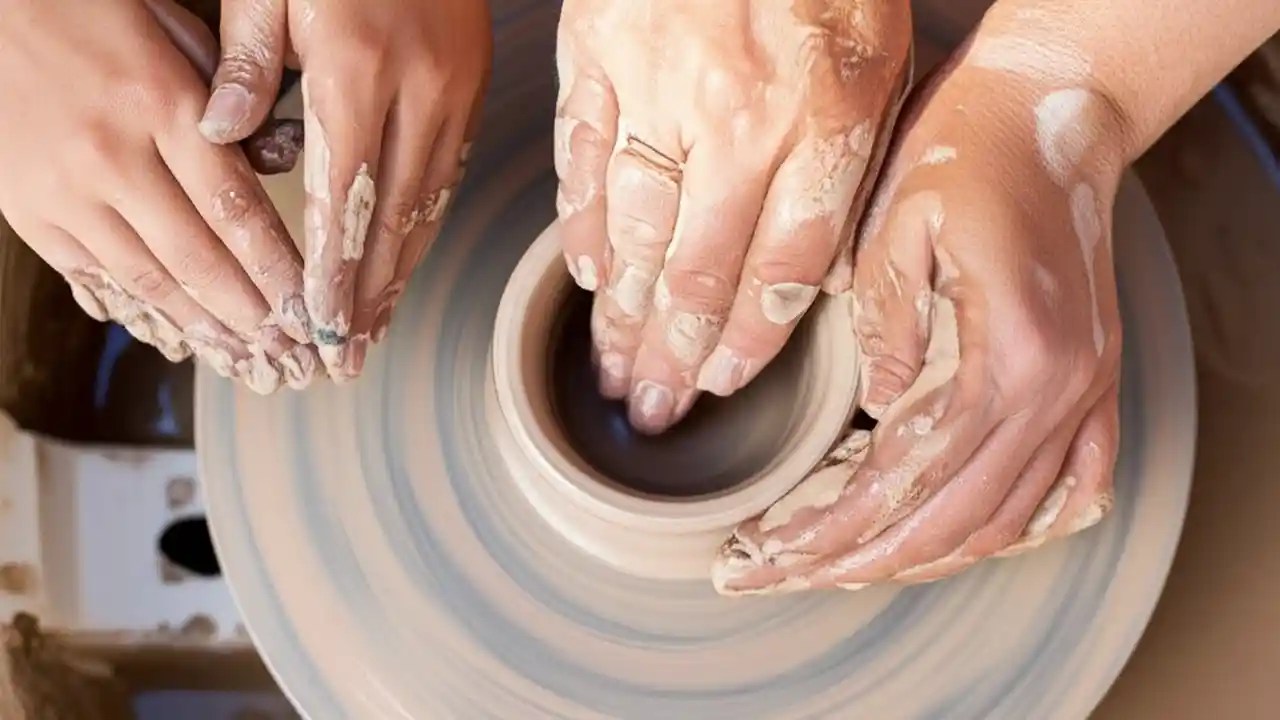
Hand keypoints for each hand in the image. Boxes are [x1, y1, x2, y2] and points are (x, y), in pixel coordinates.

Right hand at [0, 0, 316, 392]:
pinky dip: (139, 313)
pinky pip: (91, 276)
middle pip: (199, 259)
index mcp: (163, 105)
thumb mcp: (175, 31)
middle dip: (253, 317)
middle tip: (293, 358)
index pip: (237, 210)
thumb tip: (280, 160)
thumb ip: (229, 99)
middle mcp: (113, 156)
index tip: (313, 312)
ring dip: (204, 329)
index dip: (279, 272)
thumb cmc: (91, 9)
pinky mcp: (25, 210)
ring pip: (147, 280)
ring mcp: (63, 190)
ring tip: (247, 362)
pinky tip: (177, 339)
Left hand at [198, 0, 492, 378]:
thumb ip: (249, 58)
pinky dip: (423, 224)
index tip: (321, 322)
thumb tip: (227, 134)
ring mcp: (454, 90)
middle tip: (347, 353)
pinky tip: (404, 258)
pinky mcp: (472, 84)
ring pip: (427, 202)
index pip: (346, 194)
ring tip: (375, 325)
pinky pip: (446, 172)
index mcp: (361, 67)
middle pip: (394, 217)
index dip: (333, 267)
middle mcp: (418, 90)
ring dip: (399, 270)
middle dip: (368, 293)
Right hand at [555, 0, 911, 433]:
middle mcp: (740, 115)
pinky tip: (587, 276)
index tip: (722, 383)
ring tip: (613, 369)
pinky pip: (584, 163)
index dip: (747, 341)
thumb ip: (851, 162)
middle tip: (651, 412)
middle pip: (698, 271)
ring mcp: (659, 86)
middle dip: (672, 358)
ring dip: (622, 315)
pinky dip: (582, 227)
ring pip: (635, 232)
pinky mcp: (598, 54)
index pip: (782, 267)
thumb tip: (818, 269)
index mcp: (828, 116)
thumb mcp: (882, 55)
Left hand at [712, 46, 1126, 594]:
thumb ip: (885, 326)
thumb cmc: (967, 155)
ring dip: (917, 558)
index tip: (761, 553)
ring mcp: (1089, 395)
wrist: (1055, 110)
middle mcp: (1063, 393)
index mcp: (1014, 355)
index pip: (906, 479)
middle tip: (773, 573)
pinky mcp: (1092, 387)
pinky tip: (951, 545)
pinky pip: (1066, 494)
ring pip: (1005, 523)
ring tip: (837, 566)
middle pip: (953, 523)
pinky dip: (1005, 531)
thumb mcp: (900, 223)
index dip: (828, 530)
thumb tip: (875, 412)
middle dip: (853, 562)